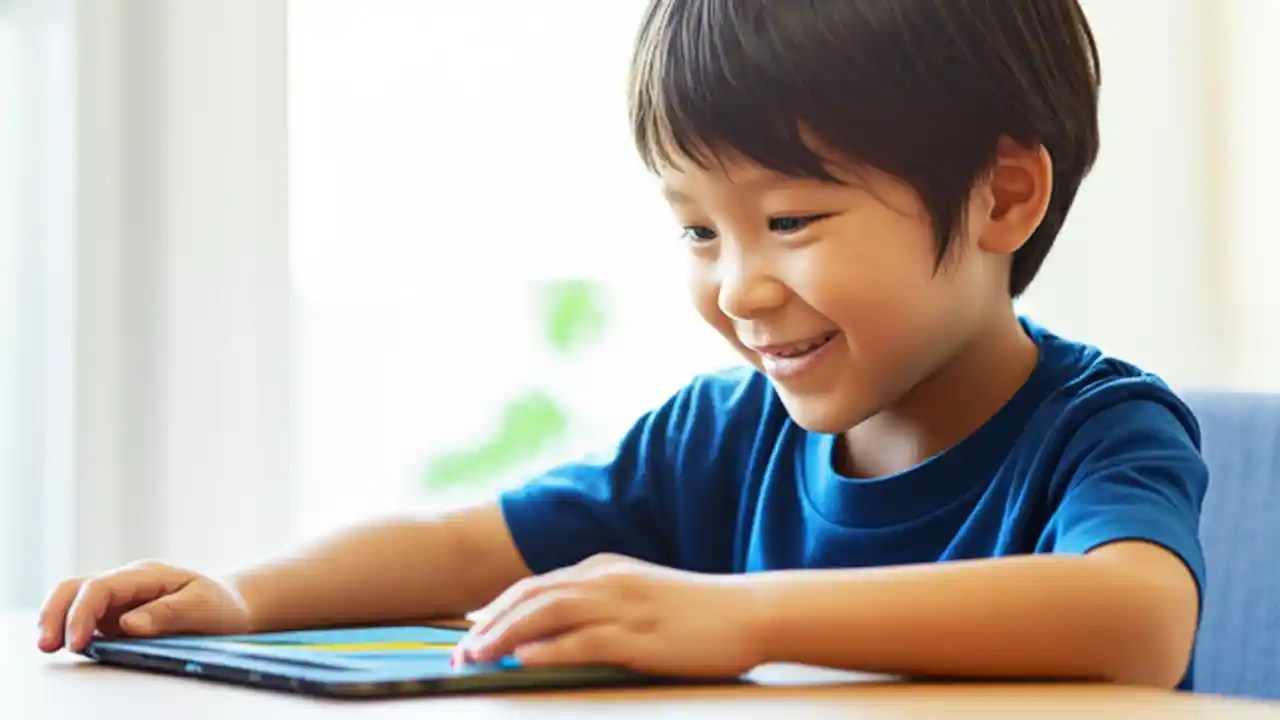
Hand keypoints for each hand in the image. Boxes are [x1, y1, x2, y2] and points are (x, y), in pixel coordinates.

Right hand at [36, 560, 253, 653]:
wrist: (231, 604)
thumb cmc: (220, 606)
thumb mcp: (205, 608)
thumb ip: (168, 614)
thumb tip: (128, 624)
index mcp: (147, 575)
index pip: (101, 587)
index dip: (82, 614)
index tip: (77, 644)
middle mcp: (127, 582)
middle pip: (76, 586)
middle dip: (56, 612)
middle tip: (48, 646)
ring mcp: (118, 597)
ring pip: (73, 598)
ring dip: (56, 619)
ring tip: (49, 646)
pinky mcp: (115, 613)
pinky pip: (83, 615)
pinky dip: (68, 627)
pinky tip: (66, 643)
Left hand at [457, 554, 761, 676]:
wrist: (750, 611)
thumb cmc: (698, 611)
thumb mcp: (640, 597)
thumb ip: (600, 606)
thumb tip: (556, 633)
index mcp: (603, 569)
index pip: (535, 586)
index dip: (497, 611)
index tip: (469, 635)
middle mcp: (606, 580)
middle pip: (531, 596)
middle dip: (488, 624)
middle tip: (459, 652)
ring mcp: (622, 605)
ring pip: (547, 613)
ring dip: (504, 635)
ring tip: (475, 656)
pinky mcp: (639, 634)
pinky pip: (583, 640)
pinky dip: (548, 650)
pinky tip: (523, 661)